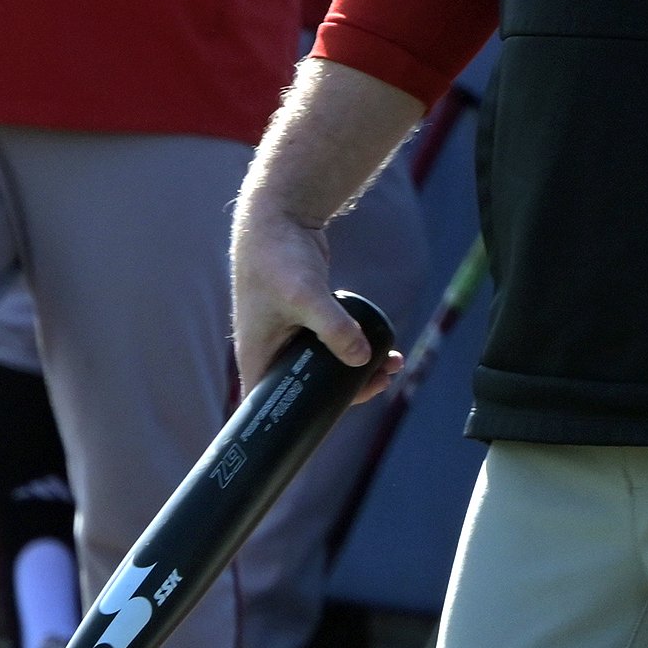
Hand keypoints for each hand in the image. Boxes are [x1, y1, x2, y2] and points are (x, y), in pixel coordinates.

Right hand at [232, 194, 401, 407]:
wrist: (277, 218)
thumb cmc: (278, 258)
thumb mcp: (306, 295)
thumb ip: (334, 328)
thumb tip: (362, 359)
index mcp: (258, 360)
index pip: (271, 408)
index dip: (295, 425)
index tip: (328, 429)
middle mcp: (271, 354)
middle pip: (306, 392)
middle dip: (345, 393)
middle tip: (379, 384)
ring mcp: (288, 338)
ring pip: (323, 368)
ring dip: (356, 371)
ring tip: (389, 366)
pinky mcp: (306, 321)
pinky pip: (331, 345)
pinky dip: (353, 348)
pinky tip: (377, 348)